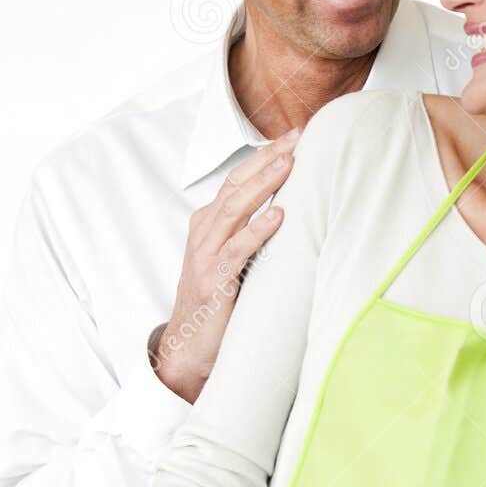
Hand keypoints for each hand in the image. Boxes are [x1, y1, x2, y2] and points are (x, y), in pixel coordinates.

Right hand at [150, 131, 298, 401]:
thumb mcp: (231, 260)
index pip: (237, 180)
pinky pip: (237, 250)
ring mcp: (206, 256)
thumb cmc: (216, 304)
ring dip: (263, 184)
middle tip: (297, 138)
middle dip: (267, 159)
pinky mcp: (213, 282)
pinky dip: (258, 231)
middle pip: (236, 186)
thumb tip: (292, 211)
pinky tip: (279, 216)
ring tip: (289, 164)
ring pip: (235, 209)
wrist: (187, 350)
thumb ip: (249, 234)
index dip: (263, 156)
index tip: (293, 137)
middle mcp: (204, 234)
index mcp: (208, 224)